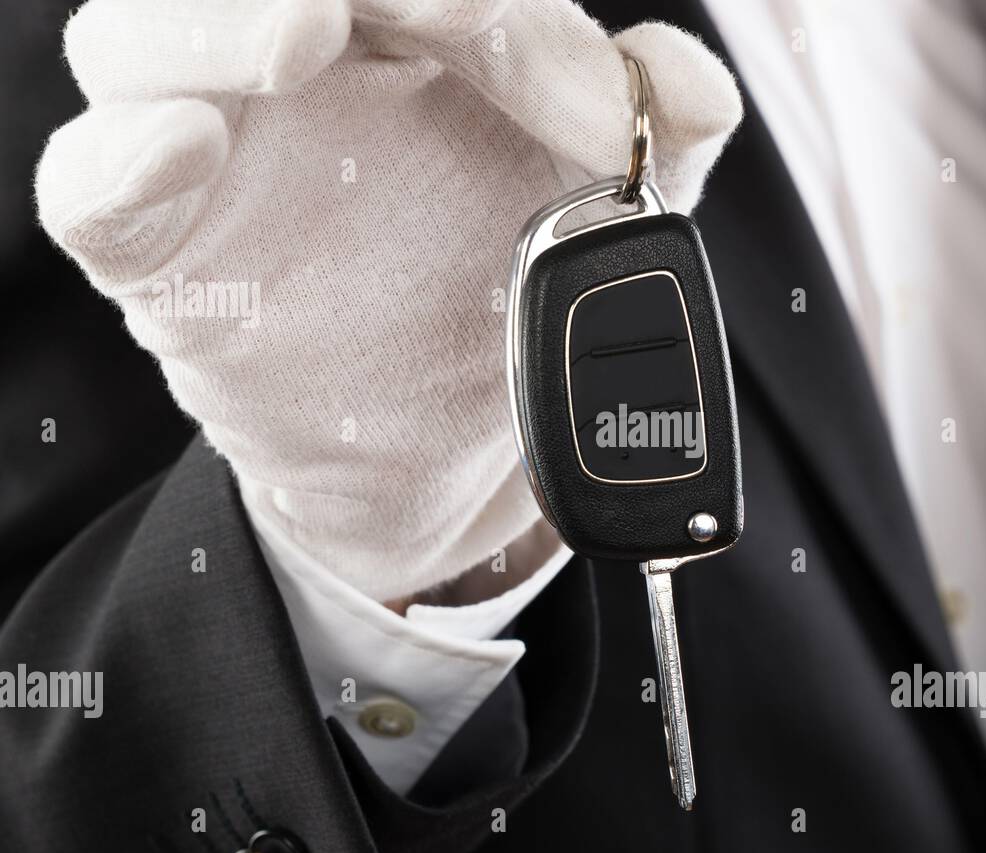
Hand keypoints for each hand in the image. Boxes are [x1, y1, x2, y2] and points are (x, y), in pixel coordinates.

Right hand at [36, 0, 741, 600]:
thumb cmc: (501, 318)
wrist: (446, 464)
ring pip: (136, 44)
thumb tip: (683, 77)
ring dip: (211, 24)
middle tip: (387, 5)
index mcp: (398, 45)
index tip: (496, 19)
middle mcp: (292, 84)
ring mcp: (214, 166)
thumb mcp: (605, 226)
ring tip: (299, 37)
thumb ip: (653, 143)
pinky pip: (93, 194)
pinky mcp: (162, 265)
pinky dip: (119, 165)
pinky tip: (183, 150)